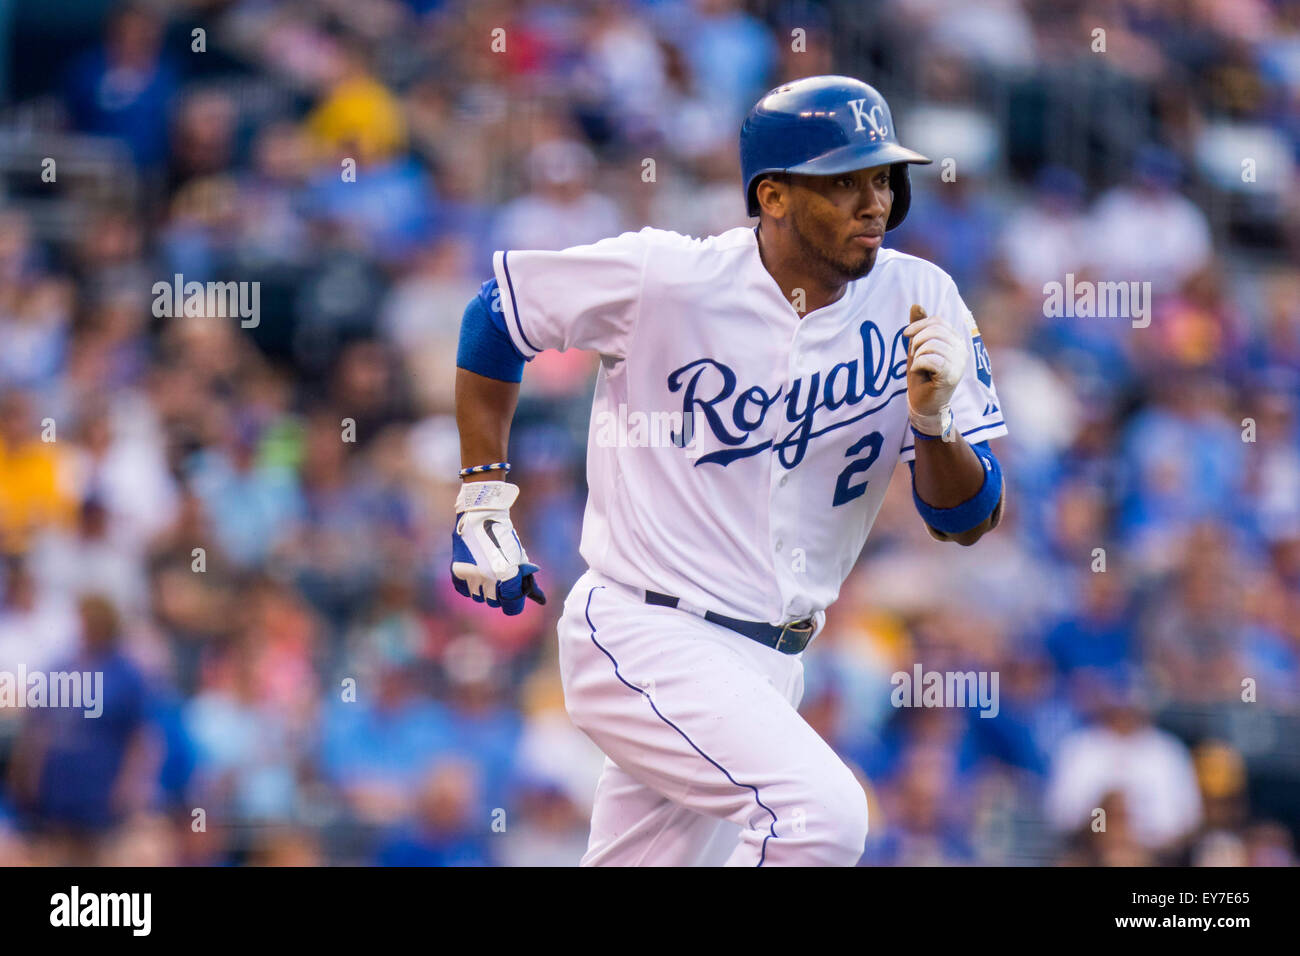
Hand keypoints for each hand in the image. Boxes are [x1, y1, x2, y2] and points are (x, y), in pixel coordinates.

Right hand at [450, 480, 545, 614]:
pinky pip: (464, 590)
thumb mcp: (519, 557)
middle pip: (494, 603)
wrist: (480, 514)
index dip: (515, 601)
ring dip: (484, 590)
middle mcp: (488, 578)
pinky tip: (476, 574)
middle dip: (500, 595)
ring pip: (478, 597)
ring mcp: (471, 575)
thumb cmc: (504, 535)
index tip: (515, 595)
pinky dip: (470, 585)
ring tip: (488, 574)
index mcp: (507, 574)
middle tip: (501, 581)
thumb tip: (541, 600)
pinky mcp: (457, 570)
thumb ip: (528, 581)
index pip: (512, 606)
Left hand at [904, 304, 966, 434]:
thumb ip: (919, 327)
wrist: (924, 404)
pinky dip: (918, 365)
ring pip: (931, 345)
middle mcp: (961, 349)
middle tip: (914, 356)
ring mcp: (959, 363)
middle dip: (917, 342)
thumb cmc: (922, 376)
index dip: (919, 325)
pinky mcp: (952, 375)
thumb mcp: (918, 347)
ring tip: (919, 367)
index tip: (906, 335)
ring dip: (917, 356)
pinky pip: (930, 359)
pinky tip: (920, 373)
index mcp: (956, 340)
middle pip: (934, 331)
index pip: (937, 321)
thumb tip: (916, 305)